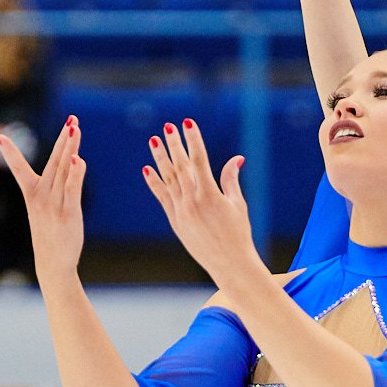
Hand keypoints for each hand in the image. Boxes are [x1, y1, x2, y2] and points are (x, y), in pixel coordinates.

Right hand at [0, 117, 85, 284]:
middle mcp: (42, 197)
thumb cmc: (50, 236)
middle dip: (63, 140)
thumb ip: (58, 185)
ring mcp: (54, 205)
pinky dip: (75, 174)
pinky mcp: (68, 214)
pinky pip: (72, 190)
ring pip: (63, 171)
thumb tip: (69, 162)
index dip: (10, 153)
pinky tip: (78, 159)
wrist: (52, 264)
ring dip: (70, 149)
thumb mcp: (47, 209)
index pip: (19, 169)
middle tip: (71, 120)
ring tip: (75, 129)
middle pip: (53, 162)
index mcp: (32, 195)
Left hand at [142, 119, 258, 288]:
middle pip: (181, 166)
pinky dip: (154, 183)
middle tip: (168, 126)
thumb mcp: (238, 204)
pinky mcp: (175, 221)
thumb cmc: (239, 233)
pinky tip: (147, 169)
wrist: (229, 263)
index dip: (193, 140)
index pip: (199, 160)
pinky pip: (162, 197)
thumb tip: (236, 158)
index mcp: (210, 195)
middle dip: (175, 144)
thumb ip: (231, 180)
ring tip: (154, 140)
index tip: (188, 123)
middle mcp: (192, 201)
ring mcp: (181, 211)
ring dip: (161, 159)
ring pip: (168, 179)